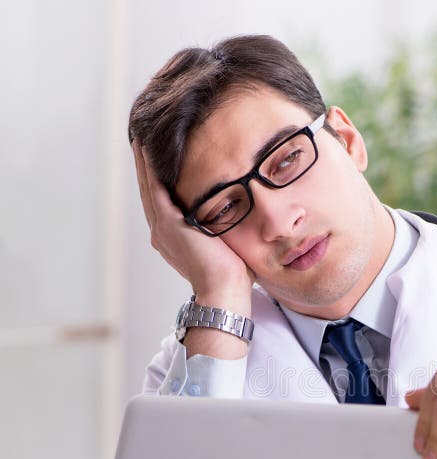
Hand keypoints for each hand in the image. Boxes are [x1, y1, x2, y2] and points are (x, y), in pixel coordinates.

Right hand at [132, 141, 253, 309]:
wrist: (223, 290)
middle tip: (141, 138)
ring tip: (140, 135)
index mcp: (172, 238)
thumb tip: (241, 215)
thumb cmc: (232, 275)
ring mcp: (163, 227)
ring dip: (144, 160)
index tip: (158, 157)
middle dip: (146, 164)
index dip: (158, 178)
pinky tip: (148, 147)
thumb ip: (223, 228)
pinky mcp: (169, 224)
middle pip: (149, 190)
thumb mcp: (225, 244)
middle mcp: (162, 232)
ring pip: (149, 186)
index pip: (162, 201)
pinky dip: (151, 168)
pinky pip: (156, 188)